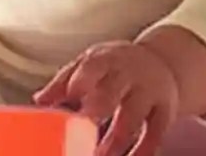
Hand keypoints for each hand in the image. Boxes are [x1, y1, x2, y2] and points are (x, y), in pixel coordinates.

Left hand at [33, 41, 179, 155]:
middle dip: (97, 111)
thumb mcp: (92, 63)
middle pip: (112, 92)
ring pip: (132, 117)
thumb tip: (40, 101)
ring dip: (114, 142)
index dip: (81, 80)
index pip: (93, 66)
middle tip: (82, 131)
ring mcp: (148, 91)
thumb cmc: (117, 66)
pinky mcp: (165, 110)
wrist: (164, 61)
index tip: (71, 96)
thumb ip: (65, 81)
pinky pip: (156, 133)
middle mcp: (128, 73)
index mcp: (106, 59)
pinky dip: (144, 150)